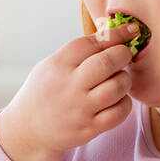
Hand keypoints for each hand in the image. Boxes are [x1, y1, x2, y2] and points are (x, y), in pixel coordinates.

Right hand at [0, 17, 140, 160]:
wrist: (28, 130)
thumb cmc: (44, 93)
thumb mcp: (51, 66)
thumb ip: (77, 52)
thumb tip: (112, 35)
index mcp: (59, 64)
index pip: (92, 42)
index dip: (116, 34)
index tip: (131, 30)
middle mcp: (70, 85)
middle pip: (108, 62)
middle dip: (123, 54)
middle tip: (124, 56)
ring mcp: (81, 108)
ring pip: (118, 87)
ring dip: (125, 80)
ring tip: (119, 80)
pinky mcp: (90, 128)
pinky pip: (119, 112)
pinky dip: (124, 103)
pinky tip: (118, 100)